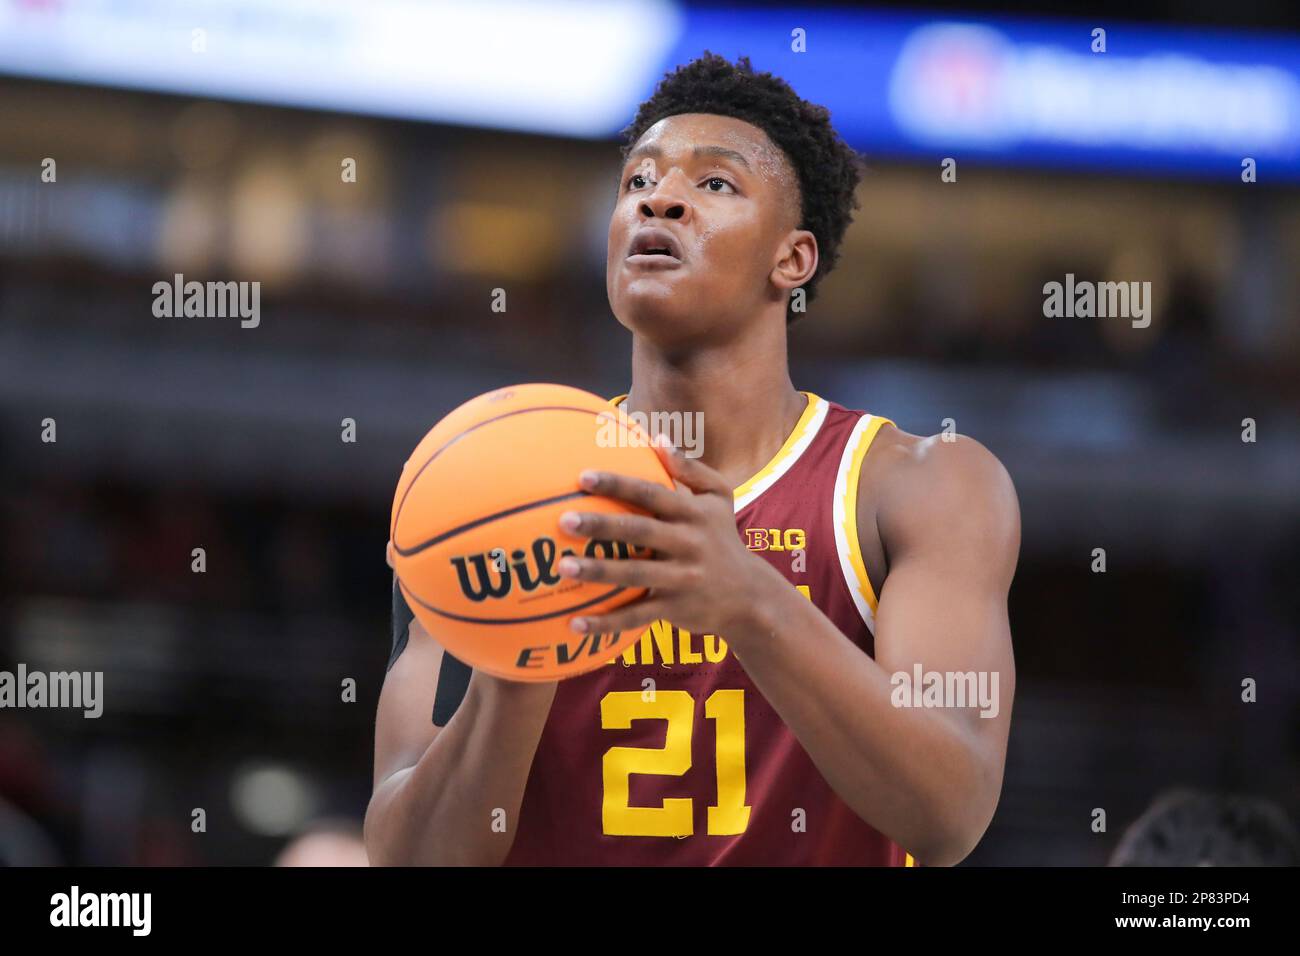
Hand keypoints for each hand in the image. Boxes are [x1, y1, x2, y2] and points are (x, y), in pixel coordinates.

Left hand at [556, 435, 783, 639]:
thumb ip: (690, 468)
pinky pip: (636, 617)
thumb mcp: (720, 498)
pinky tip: (574, 624)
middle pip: (639, 531)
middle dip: (602, 525)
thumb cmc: (723, 538)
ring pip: (634, 575)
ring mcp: (681, 579)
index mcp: (693, 514)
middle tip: (565, 519)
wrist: (750, 597)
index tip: (583, 477)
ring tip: (563, 567)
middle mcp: (688, 544)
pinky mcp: (675, 609)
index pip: (652, 494)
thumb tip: (657, 436)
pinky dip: (606, 623)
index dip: (619, 484)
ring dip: (598, 572)